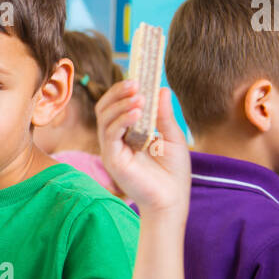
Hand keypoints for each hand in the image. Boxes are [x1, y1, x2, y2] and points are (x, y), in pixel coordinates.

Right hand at [96, 83, 190, 215]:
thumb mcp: (172, 137)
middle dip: (118, 92)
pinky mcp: (112, 159)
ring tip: (140, 97)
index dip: (124, 91)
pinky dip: (121, 120)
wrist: (172, 200)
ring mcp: (112, 149)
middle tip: (136, 83)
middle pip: (105, 108)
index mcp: (128, 133)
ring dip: (121, 103)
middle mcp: (116, 139)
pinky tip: (136, 112)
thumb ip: (164, 115)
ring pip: (105, 118)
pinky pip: (110, 134)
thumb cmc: (173, 173)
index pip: (117, 106)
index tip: (139, 78)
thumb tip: (162, 89)